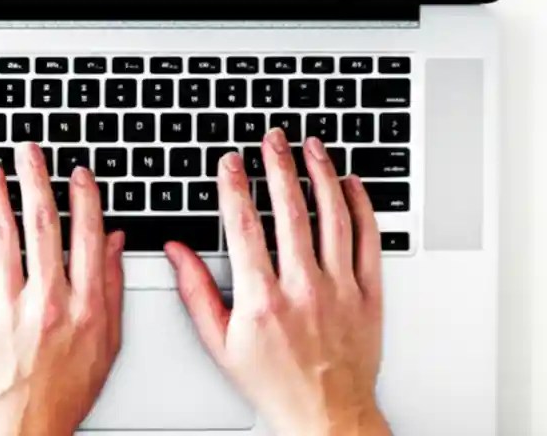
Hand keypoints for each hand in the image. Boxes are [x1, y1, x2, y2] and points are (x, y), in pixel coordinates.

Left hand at [0, 144, 125, 435]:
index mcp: (84, 305)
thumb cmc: (62, 394)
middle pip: (43, 223)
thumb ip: (110, 288)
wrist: (18, 432)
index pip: (87, 235)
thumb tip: (112, 242)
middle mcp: (47, 299)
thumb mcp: (107, 344)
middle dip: (37, 179)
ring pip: (3, 234)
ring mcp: (7, 305)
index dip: (83, 197)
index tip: (77, 173)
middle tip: (30, 151)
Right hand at [164, 128, 390, 435]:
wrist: (326, 415)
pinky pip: (368, 240)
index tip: (231, 161)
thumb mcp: (220, 343)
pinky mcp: (369, 294)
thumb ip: (196, 291)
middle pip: (290, 211)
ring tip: (311, 147)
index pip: (245, 227)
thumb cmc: (273, 383)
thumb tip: (177, 250)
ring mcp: (340, 289)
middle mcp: (303, 290)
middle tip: (272, 139)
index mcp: (262, 301)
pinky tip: (350, 183)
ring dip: (321, 174)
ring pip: (332, 217)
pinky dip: (361, 206)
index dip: (235, 187)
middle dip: (279, 166)